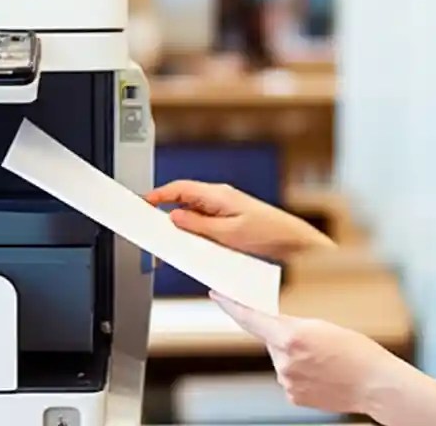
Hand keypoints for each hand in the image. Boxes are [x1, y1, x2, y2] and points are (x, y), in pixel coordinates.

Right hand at [144, 179, 333, 260]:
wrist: (292, 240)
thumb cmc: (267, 232)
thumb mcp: (228, 233)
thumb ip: (199, 226)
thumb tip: (175, 218)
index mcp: (217, 195)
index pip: (179, 188)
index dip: (158, 194)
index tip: (143, 202)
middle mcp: (219, 198)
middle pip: (183, 200)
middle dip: (165, 212)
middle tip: (151, 227)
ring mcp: (223, 208)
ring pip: (192, 213)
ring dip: (180, 225)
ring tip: (169, 242)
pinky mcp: (228, 220)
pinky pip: (203, 222)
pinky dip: (193, 232)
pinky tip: (191, 245)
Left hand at [211, 291, 409, 415]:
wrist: (375, 383)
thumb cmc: (357, 350)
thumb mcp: (323, 325)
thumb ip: (293, 326)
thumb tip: (276, 332)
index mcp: (291, 336)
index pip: (251, 318)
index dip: (230, 305)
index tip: (217, 294)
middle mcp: (284, 360)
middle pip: (271, 340)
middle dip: (285, 336)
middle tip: (316, 340)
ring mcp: (287, 381)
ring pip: (281, 360)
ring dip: (296, 356)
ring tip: (326, 360)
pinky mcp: (293, 396)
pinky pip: (290, 377)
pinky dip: (302, 373)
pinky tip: (323, 373)